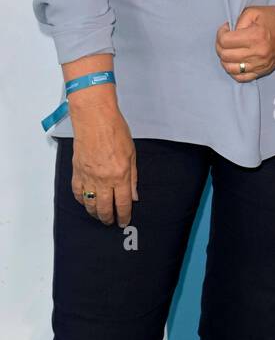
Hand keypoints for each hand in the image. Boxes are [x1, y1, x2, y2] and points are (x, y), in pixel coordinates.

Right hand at [69, 106, 137, 227]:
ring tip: (99, 215)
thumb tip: (133, 196)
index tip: (124, 221)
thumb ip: (133, 177)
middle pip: (104, 208)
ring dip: (95, 213)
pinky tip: (86, 202)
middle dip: (108, 218)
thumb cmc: (115, 130)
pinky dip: (82, 200)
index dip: (124, 215)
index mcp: (120, 175)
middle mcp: (103, 179)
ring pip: (90, 204)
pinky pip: (77, 193)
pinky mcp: (76, 172)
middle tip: (111, 221)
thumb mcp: (132, 152)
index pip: (122, 203)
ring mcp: (88, 177)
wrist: (94, 118)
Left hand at [216, 5, 274, 81]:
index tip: (225, 29)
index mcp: (255, 36)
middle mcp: (258, 53)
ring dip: (224, 59)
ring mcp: (260, 65)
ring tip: (229, 49)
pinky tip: (235, 61)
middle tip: (225, 38)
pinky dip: (233, 70)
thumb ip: (238, 21)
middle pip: (225, 55)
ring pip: (230, 68)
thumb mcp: (254, 11)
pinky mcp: (263, 71)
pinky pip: (241, 78)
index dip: (220, 34)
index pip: (225, 41)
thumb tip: (228, 33)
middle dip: (220, 46)